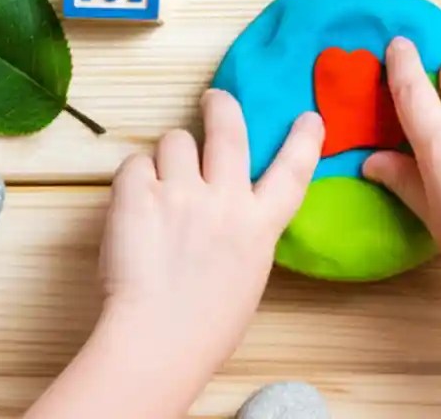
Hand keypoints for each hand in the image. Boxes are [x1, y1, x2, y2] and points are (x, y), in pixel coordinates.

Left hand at [100, 89, 323, 370]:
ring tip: (158, 187)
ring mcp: (182, 192)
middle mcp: (226, 199)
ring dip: (167, 156)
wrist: (157, 341)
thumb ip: (245, 231)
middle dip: (221, 106)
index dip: (304, 138)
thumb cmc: (205, 326)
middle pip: (229, 129)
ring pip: (175, 140)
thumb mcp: (248, 273)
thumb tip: (228, 205)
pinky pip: (135, 164)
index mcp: (260, 225)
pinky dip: (133, 180)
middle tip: (213, 99)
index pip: (294, 170)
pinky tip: (132, 208)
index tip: (308, 117)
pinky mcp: (139, 193)